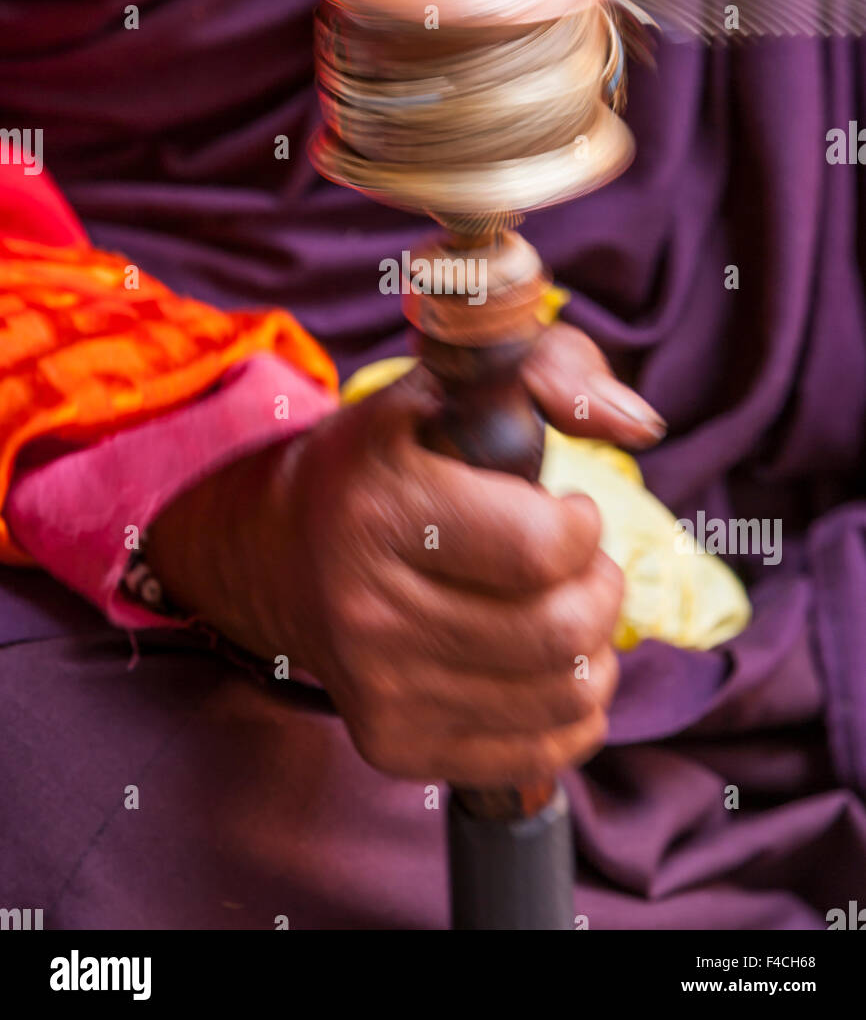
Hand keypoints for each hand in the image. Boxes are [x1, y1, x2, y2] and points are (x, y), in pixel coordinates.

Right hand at [147, 323, 664, 786]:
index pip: (542, 549)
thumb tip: (633, 425)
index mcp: (382, 507)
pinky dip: (574, 709)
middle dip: (601, 589)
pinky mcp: (394, 745)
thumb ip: (554, 368)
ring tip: (566, 610)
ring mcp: (379, 688)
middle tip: (580, 565)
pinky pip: (540, 751)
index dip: (584, 527)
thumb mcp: (452, 382)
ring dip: (596, 649)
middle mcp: (369, 607)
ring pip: (563, 696)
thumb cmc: (387, 459)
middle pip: (560, 631)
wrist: (277, 552)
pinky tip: (546, 665)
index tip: (567, 511)